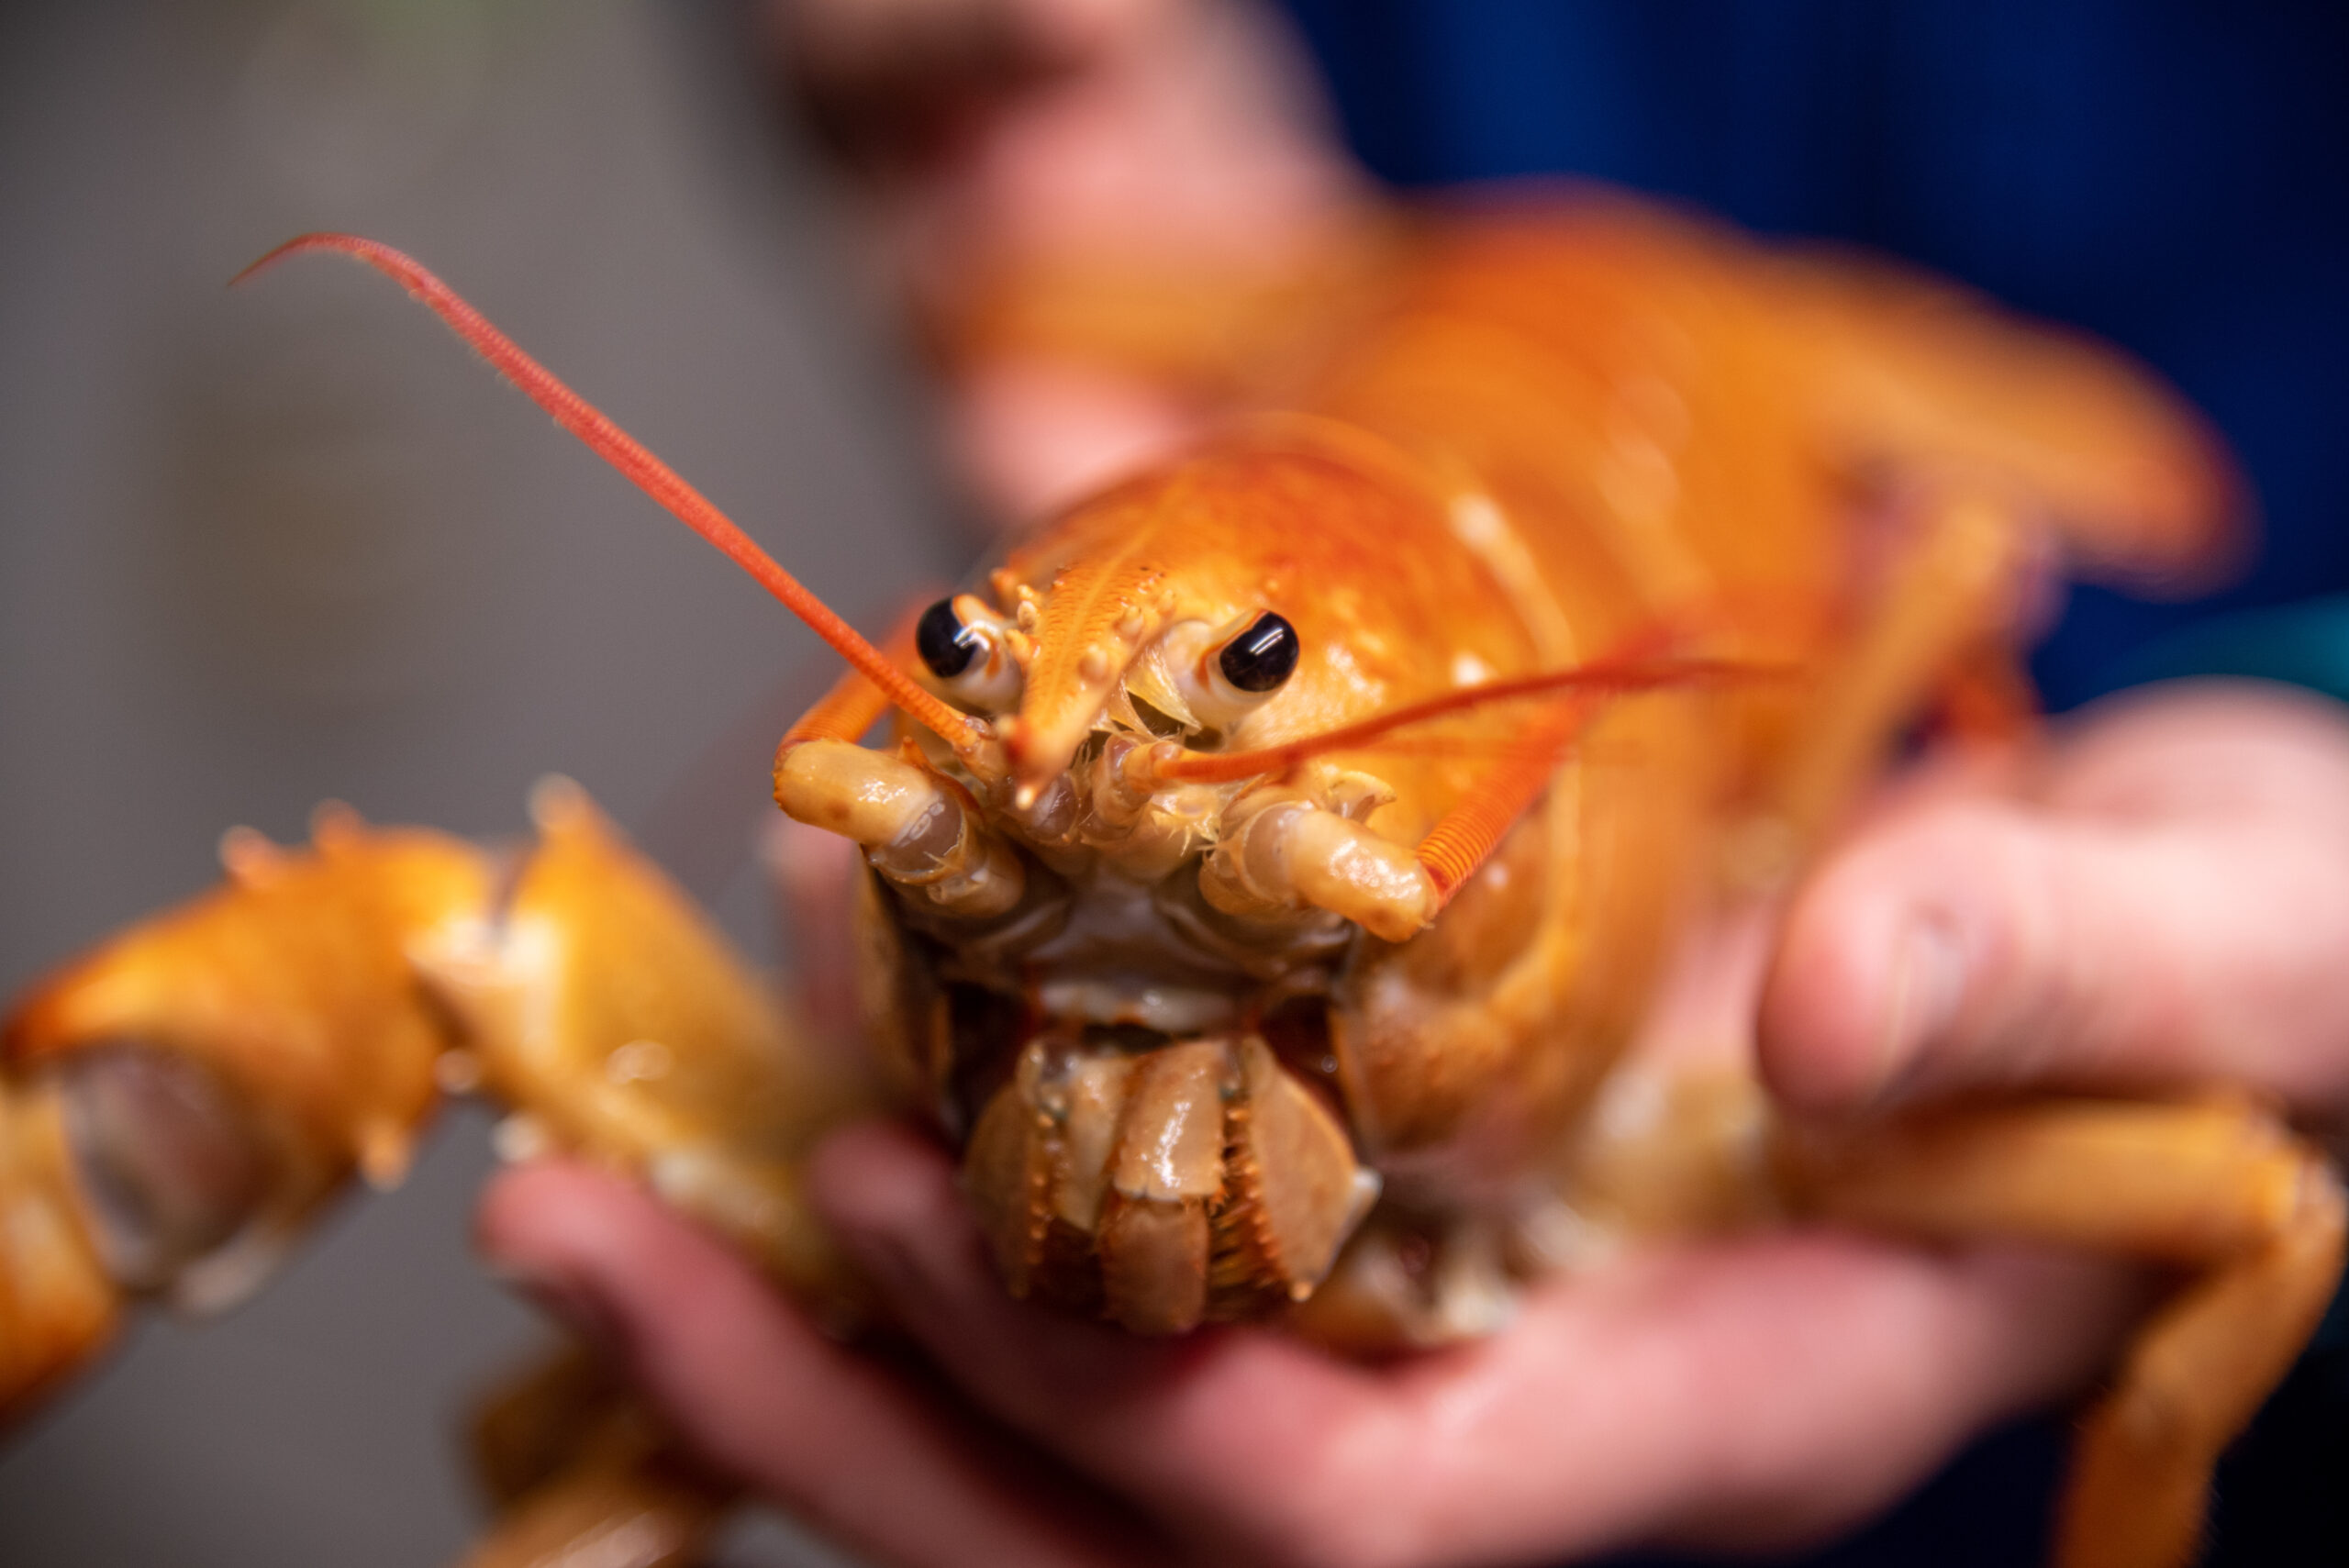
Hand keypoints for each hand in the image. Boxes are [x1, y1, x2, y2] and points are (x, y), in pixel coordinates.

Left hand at [479, 682, 2348, 1565]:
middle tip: (601, 1225)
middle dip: (864, 1416)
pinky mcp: (1407, 1237)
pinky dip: (938, 1230)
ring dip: (831, 1335)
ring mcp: (1467, 1340)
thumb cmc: (2245, 957)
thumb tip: (1837, 988)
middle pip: (1142, 1543)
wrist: (2197, 946)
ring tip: (611, 1181)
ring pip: (1084, 1460)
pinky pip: (1124, 1308)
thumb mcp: (2234, 933)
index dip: (1135, 1405)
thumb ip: (2076, 972)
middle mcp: (1560, 1412)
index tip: (920, 1195)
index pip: (1381, 1519)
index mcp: (1740, 1394)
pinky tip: (800, 1097)